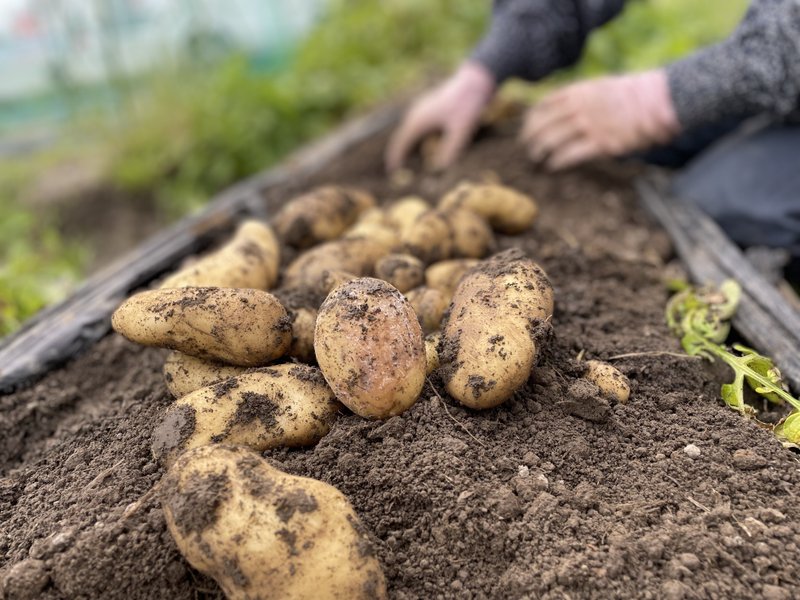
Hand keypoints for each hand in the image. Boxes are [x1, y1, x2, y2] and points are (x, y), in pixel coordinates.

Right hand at [385, 62, 495, 171]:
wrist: (475, 80)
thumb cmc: (468, 105)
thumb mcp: (461, 131)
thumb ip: (450, 151)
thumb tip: (440, 170)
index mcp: (418, 120)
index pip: (400, 143)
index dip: (395, 159)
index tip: (392, 173)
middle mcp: (416, 113)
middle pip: (401, 137)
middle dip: (399, 154)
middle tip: (397, 172)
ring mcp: (421, 108)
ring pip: (408, 131)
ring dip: (406, 146)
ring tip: (406, 161)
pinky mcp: (429, 106)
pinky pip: (416, 126)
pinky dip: (415, 138)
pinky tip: (422, 146)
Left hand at [520, 69, 679, 170]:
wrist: (657, 100)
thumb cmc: (631, 94)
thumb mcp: (600, 86)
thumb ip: (579, 96)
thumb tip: (561, 108)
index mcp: (577, 91)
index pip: (542, 105)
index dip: (530, 120)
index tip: (526, 129)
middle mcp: (578, 107)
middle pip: (541, 125)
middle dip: (529, 139)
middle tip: (526, 149)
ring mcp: (588, 125)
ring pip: (551, 141)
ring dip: (539, 152)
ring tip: (536, 160)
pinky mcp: (600, 143)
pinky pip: (569, 155)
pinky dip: (556, 162)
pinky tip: (552, 167)